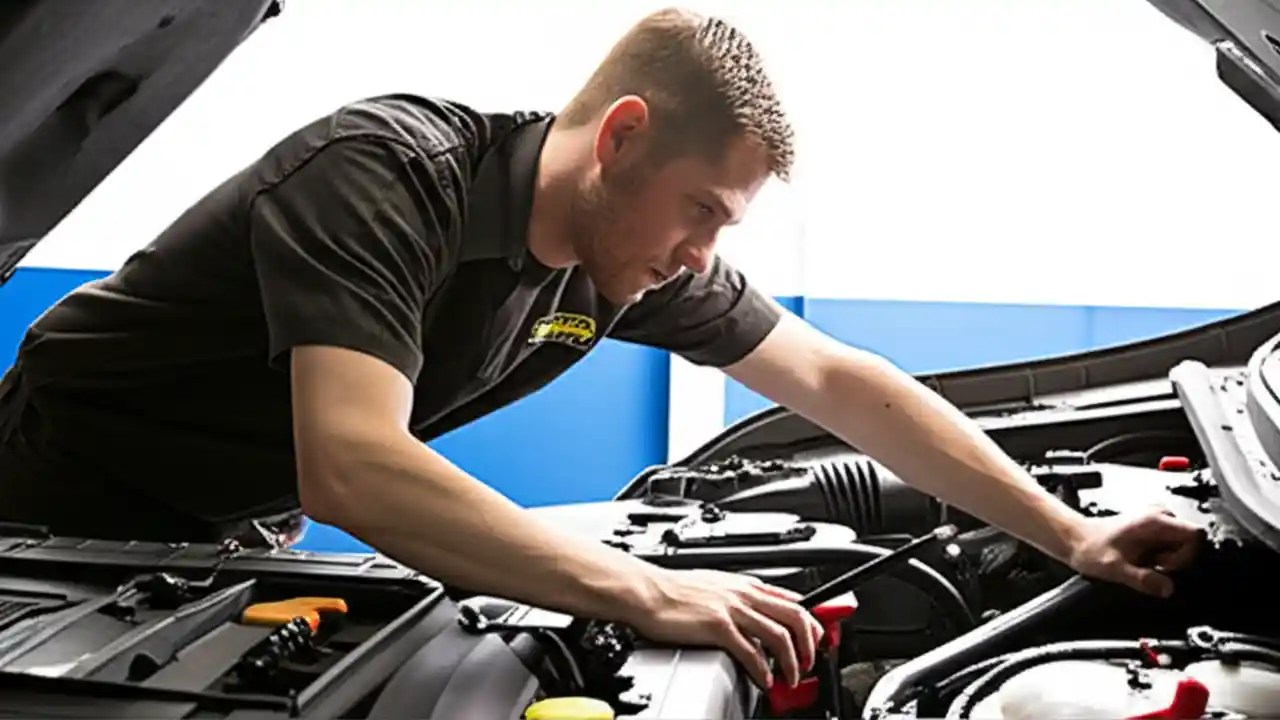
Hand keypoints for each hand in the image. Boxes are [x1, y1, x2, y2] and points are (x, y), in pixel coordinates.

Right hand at [625, 568, 823, 689]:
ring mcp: (732, 610)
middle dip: (809, 644)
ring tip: (790, 678)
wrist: (647, 592)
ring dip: (791, 662)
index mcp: (746, 585)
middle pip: (795, 616)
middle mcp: (744, 595)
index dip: (811, 622)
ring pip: (780, 636)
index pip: (793, 599)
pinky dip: (763, 670)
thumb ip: (742, 595)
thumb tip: (761, 608)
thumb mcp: (717, 584)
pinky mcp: (718, 627)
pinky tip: (763, 679)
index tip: (817, 638)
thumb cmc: (674, 589)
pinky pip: (751, 652)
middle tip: (809, 663)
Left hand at [1067, 509, 1203, 597]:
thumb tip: (1167, 588)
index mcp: (1155, 520)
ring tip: (1143, 562)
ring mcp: (1156, 521)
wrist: (1075, 539)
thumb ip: (1142, 579)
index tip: (1165, 566)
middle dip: (1175, 561)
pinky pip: (1170, 547)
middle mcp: (1159, 516)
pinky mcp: (1152, 529)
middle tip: (1150, 566)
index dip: (1187, 556)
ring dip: (1167, 560)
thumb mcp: (1116, 568)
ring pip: (1180, 546)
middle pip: (1190, 543)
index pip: (1196, 535)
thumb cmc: (1090, 547)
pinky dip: (1160, 557)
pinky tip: (1142, 559)